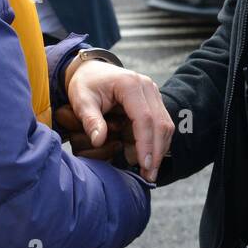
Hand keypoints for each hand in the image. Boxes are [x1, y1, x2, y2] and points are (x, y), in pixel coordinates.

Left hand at [63, 57, 172, 180]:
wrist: (91, 71)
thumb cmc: (85, 85)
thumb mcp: (81, 100)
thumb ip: (90, 120)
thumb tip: (98, 141)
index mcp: (130, 85)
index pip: (145, 118)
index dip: (146, 144)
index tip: (144, 165)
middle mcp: (147, 87)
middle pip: (160, 123)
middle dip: (157, 152)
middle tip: (150, 176)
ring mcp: (153, 93)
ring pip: (165, 125)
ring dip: (159, 150)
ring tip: (149, 172)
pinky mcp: (154, 101)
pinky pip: (161, 124)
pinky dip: (157, 143)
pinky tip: (148, 158)